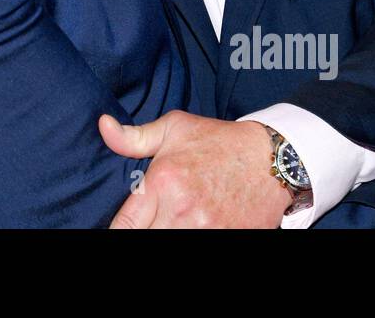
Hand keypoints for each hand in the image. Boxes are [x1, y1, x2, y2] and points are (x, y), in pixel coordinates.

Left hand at [99, 111, 290, 227]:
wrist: (271, 159)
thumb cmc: (218, 142)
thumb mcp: (174, 128)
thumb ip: (133, 137)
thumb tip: (103, 126)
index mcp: (163, 182)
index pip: (124, 225)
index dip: (117, 232)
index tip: (124, 228)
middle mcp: (182, 210)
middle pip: (145, 238)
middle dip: (142, 234)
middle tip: (148, 225)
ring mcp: (208, 229)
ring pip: (170, 246)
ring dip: (164, 236)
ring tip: (169, 224)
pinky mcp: (231, 239)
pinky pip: (202, 249)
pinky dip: (193, 242)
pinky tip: (189, 228)